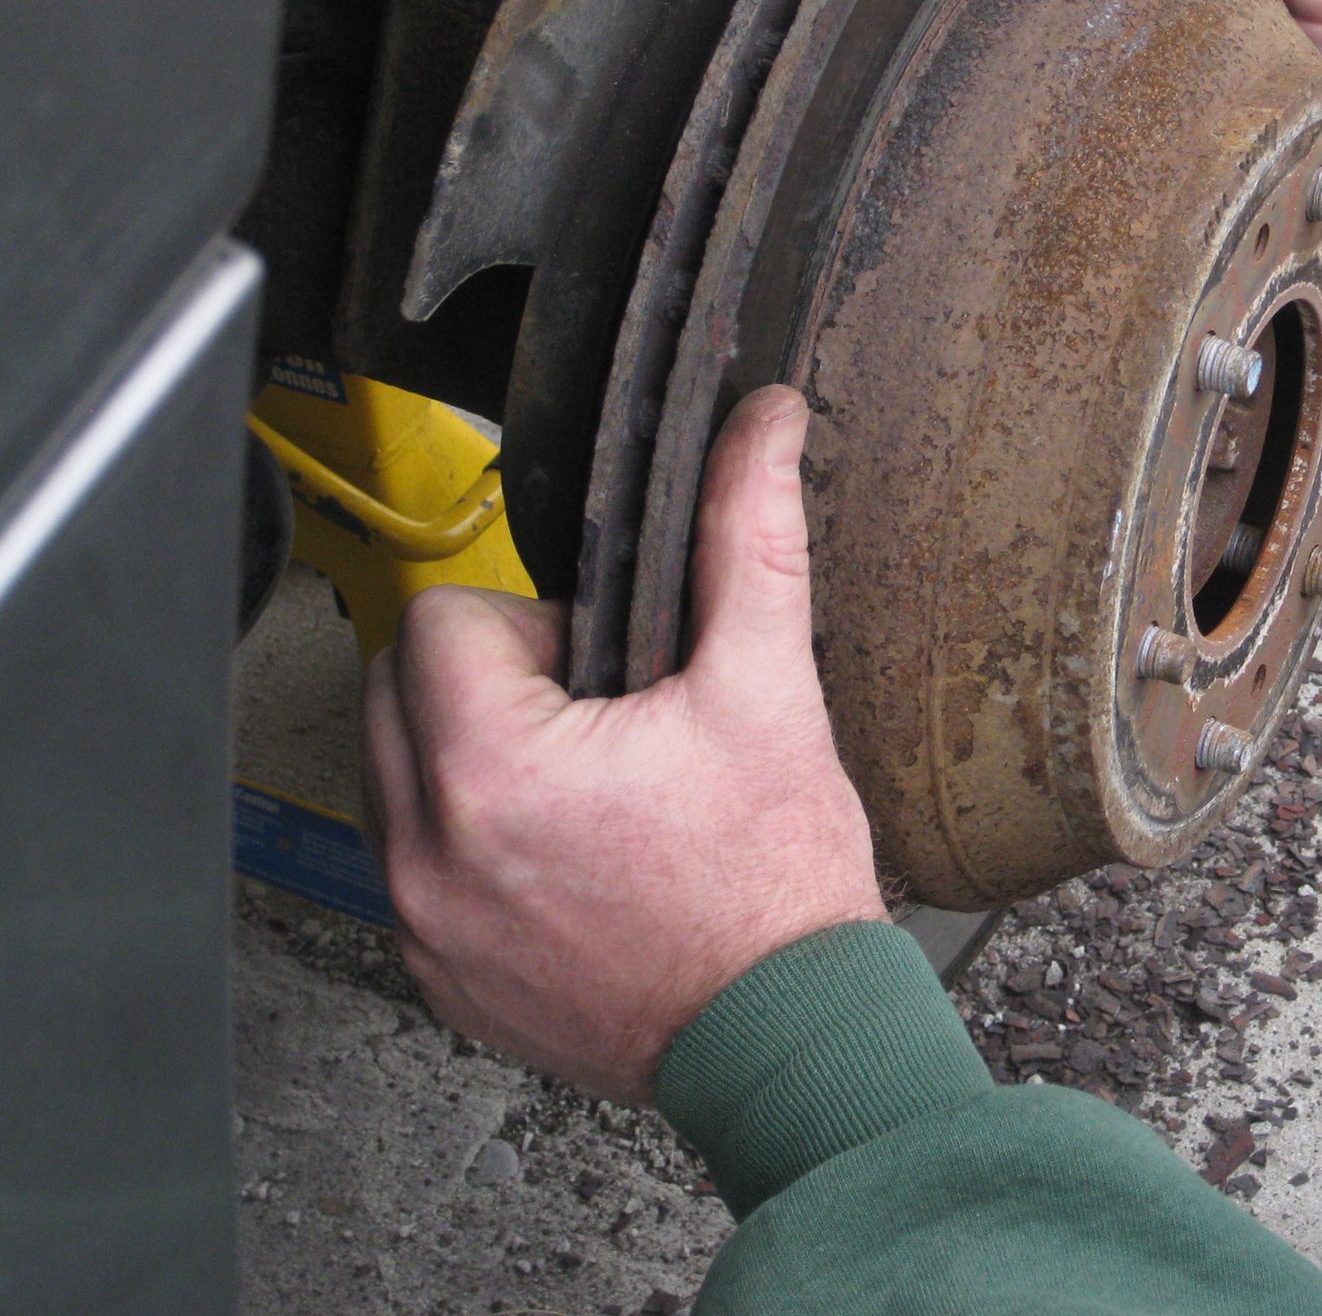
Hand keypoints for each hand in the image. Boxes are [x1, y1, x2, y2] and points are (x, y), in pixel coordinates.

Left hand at [363, 386, 883, 1105]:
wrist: (787, 1035)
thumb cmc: (775, 886)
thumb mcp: (768, 691)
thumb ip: (747, 538)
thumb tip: (762, 423)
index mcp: (494, 768)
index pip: (444, 618)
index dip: (537, 622)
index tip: (608, 664)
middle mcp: (429, 853)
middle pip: (402, 688)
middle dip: (495, 683)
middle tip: (603, 717)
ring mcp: (424, 926)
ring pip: (395, 776)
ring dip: (471, 758)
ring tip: (590, 785)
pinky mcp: (438, 979)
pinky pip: (412, 869)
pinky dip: (471, 846)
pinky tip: (572, 855)